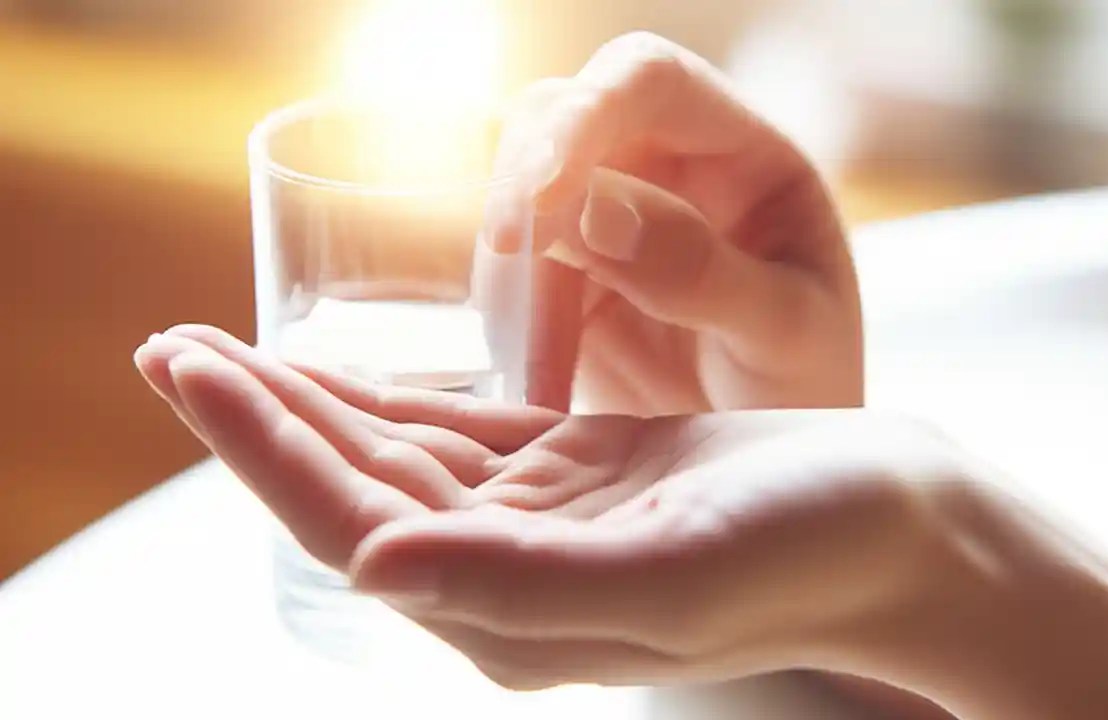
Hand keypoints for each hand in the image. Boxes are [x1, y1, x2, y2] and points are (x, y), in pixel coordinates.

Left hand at [134, 326, 962, 689]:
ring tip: (228, 352)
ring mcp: (545, 526)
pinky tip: (345, 375)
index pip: (354, 523)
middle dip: (259, 421)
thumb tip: (372, 565)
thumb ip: (520, 585)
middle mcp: (513, 578)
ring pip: (398, 459)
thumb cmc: (814, 551)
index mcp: (518, 615)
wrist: (904, 527)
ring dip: (311, 403)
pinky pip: (463, 437)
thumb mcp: (673, 575)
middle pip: (354, 490)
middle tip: (172, 348)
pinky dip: (396, 400)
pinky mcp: (580, 478)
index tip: (190, 370)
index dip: (262, 450)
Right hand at [478, 32, 861, 413]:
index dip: (587, 114)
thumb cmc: (808, 391)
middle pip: (559, 120)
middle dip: (528, 196)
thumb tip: (597, 211)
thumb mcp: (785, 337)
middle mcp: (668, 167)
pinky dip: (509, 326)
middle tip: (518, 277)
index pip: (651, 82)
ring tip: (547, 384)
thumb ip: (702, 272)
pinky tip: (543, 387)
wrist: (771, 464)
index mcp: (744, 154)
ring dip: (514, 284)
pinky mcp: (565, 279)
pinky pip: (507, 274)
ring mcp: (608, 220)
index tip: (542, 197)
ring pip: (517, 201)